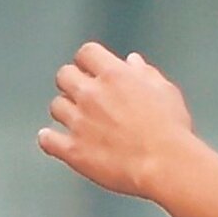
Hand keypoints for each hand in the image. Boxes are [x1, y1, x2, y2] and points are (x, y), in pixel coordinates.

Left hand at [39, 43, 192, 198]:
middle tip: (83, 92)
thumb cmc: (170, 127)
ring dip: (66, 109)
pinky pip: (47, 140)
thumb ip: (145, 73)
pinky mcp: (73, 150)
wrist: (164, 163)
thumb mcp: (165, 91)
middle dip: (72, 80)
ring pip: (56, 106)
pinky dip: (49, 138)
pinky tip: (54, 138)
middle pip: (64, 75)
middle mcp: (91, 95)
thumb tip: (132, 61)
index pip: (87, 53)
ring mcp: (79, 122)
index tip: (93, 69)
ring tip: (79, 118)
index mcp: (114, 75)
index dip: (89, 60)